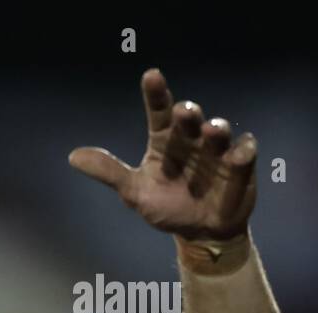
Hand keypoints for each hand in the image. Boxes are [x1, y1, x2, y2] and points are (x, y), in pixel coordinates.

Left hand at [69, 68, 256, 241]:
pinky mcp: (240, 167)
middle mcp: (191, 140)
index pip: (159, 112)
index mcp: (164, 142)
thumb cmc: (166, 207)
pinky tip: (239, 153)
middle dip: (188, 114)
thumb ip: (109, 172)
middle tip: (184, 111)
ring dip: (217, 130)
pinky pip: (245, 153)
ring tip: (212, 131)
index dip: (156, 94)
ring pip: (219, 132)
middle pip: (190, 120)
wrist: (197, 232)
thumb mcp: (134, 192)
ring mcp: (217, 152)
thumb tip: (73, 156)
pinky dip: (243, 151)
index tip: (151, 75)